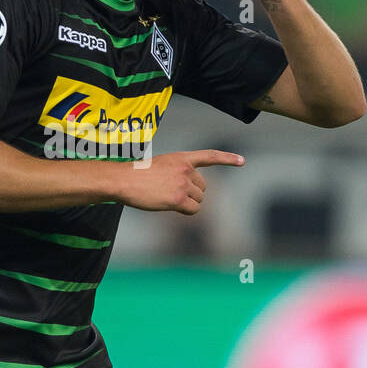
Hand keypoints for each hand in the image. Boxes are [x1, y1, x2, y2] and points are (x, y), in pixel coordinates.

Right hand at [118, 150, 244, 214]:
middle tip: (171, 192)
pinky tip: (170, 205)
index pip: (210, 156)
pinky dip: (186, 211)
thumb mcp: (162, 165)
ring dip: (187, 203)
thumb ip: (179, 173)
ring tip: (166, 197)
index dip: (228, 159)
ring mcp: (183, 184)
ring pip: (199, 200)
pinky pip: (193, 210)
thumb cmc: (138, 175)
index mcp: (182, 158)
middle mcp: (186, 169)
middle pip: (203, 188)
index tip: (242, 161)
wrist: (124, 180)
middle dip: (192, 194)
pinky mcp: (178, 199)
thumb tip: (192, 192)